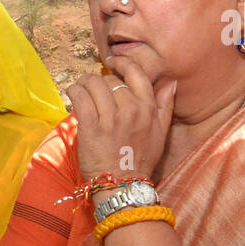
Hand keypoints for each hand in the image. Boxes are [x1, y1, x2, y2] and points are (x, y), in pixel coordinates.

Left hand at [68, 45, 175, 180]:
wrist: (123, 184)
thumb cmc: (140, 159)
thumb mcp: (160, 132)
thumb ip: (165, 106)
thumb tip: (171, 82)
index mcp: (147, 108)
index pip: (135, 72)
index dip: (122, 62)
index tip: (112, 61)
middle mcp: (130, 109)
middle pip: (109, 79)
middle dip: (99, 82)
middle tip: (94, 91)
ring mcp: (110, 118)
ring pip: (93, 84)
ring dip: (84, 83)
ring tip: (81, 89)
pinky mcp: (91, 127)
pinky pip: (80, 97)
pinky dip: (74, 91)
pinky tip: (73, 94)